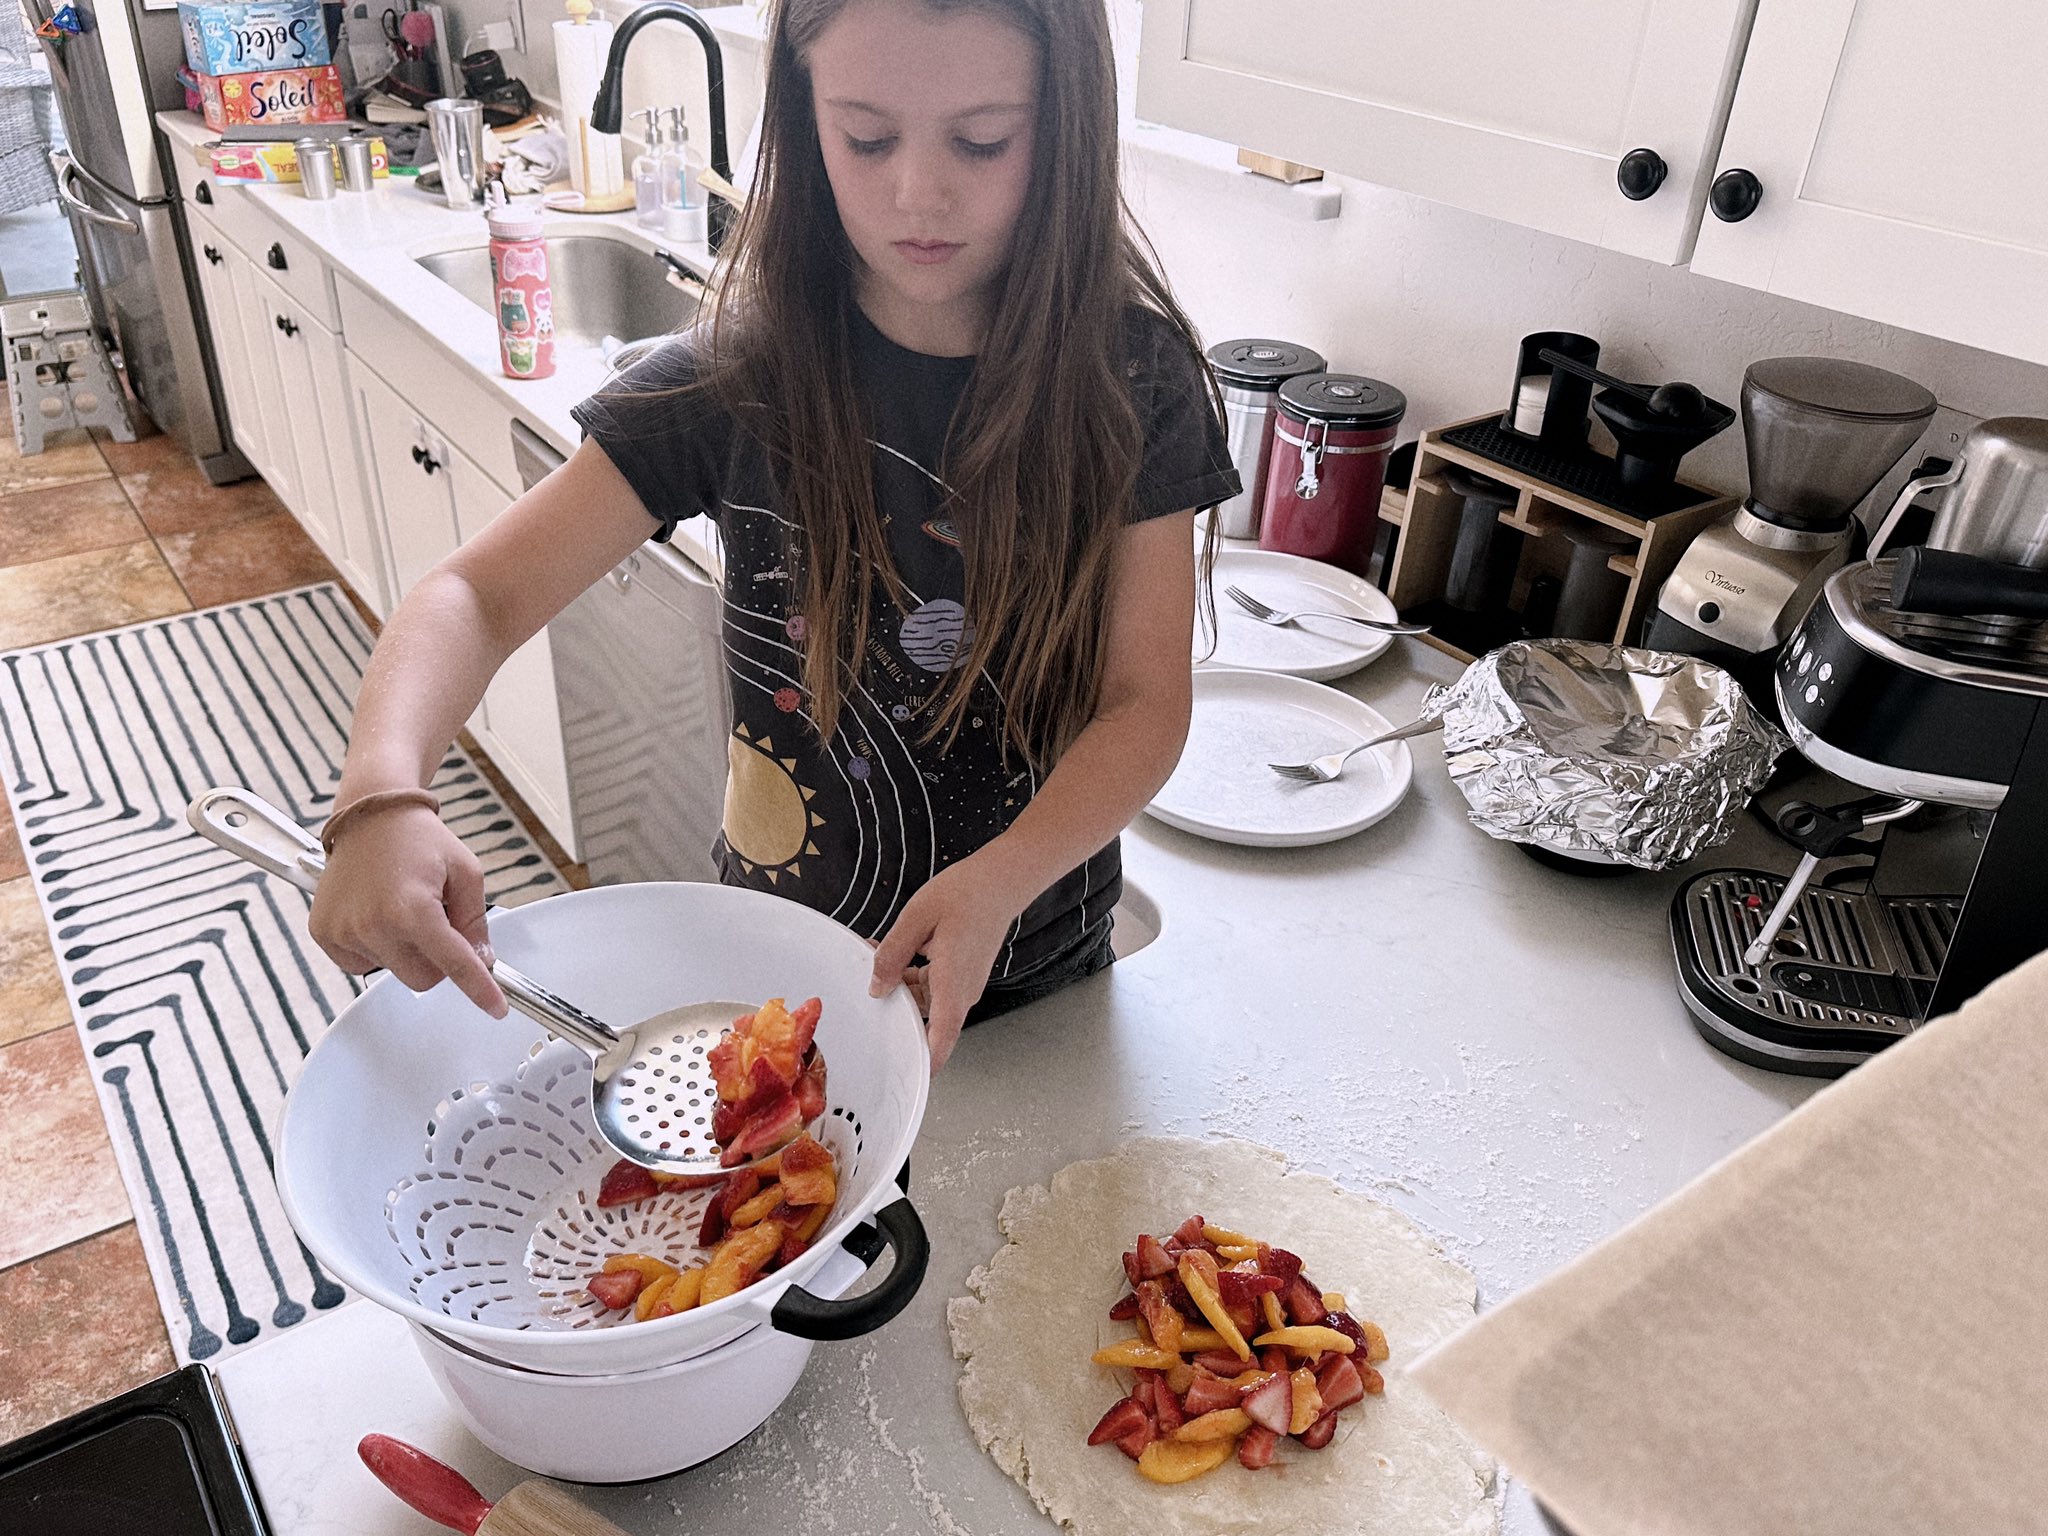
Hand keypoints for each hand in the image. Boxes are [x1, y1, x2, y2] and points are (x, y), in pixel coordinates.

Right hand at [309, 803, 506, 1016]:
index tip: (495, 1007)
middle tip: (437, 922)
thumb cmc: (418, 838)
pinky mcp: (324, 934)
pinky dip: (378, 948)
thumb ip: (475, 921)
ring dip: (406, 950)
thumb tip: (482, 960)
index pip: (453, 964)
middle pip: (423, 979)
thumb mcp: (465, 872)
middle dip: (438, 960)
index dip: (479, 989)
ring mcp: (344, 932)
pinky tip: (377, 914)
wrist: (370, 815)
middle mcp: (373, 925)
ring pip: (393, 972)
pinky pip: (362, 964)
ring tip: (402, 908)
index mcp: (412, 909)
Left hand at [869, 854, 1023, 1069]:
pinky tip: (899, 953)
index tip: (903, 1078)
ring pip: (926, 1003)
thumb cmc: (966, 894)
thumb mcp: (916, 919)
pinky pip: (934, 988)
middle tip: (871, 983)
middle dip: (895, 1008)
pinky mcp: (964, 974)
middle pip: (924, 1022)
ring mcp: (965, 985)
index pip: (940, 1042)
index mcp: (952, 985)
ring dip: (902, 988)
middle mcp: (962, 993)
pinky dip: (914, 976)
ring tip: (881, 955)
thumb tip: (877, 987)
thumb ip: (892, 955)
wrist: (1001, 881)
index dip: (923, 1066)